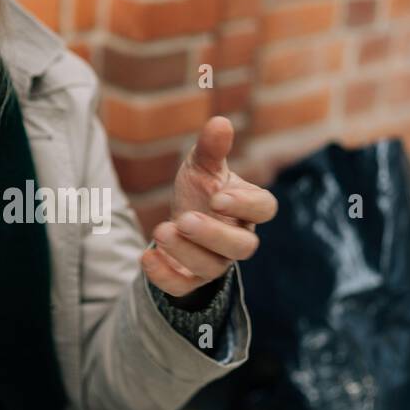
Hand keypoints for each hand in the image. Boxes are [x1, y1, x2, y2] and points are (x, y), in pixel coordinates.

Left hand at [141, 116, 277, 299]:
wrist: (178, 225)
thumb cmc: (199, 192)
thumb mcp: (201, 167)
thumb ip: (211, 149)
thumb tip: (220, 122)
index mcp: (247, 209)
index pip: (263, 209)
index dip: (245, 205)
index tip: (218, 197)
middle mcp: (237, 239)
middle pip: (243, 247)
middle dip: (214, 234)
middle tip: (185, 219)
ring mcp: (215, 263)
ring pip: (212, 267)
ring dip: (186, 251)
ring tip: (162, 230)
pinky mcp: (189, 280)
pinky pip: (182, 286)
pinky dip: (164, 275)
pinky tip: (146, 256)